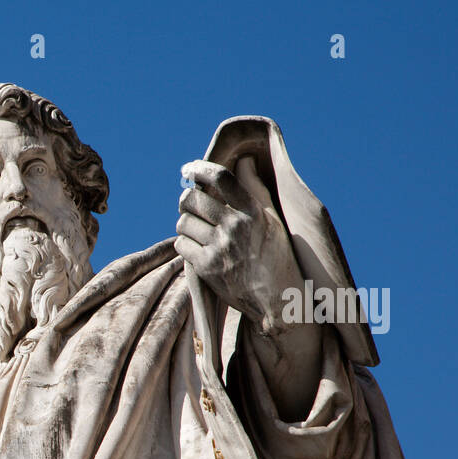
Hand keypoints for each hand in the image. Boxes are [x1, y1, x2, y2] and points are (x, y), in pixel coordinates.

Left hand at [175, 157, 302, 334]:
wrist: (275, 298)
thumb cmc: (276, 255)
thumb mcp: (273, 218)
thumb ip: (255, 188)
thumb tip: (244, 161)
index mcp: (252, 211)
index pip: (221, 178)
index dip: (200, 168)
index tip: (189, 168)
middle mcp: (235, 226)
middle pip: (193, 199)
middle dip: (187, 199)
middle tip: (190, 204)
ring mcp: (219, 247)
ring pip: (183, 222)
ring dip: (186, 223)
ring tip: (196, 228)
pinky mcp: (206, 267)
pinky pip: (181, 244)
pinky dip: (185, 243)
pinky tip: (196, 246)